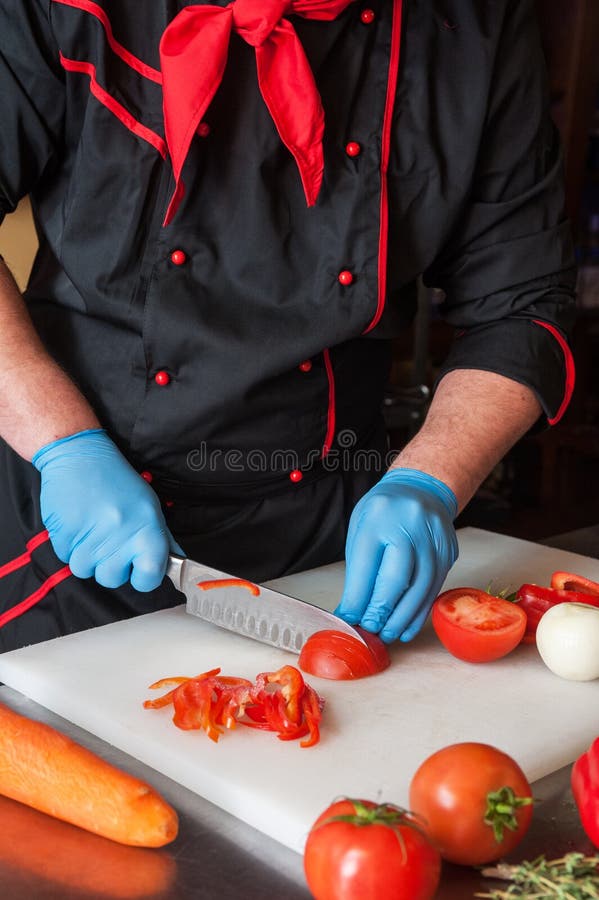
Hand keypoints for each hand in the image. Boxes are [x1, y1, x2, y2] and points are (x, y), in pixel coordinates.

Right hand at [33, 429, 180, 591]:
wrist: (79, 456)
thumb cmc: (117, 480)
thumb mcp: (148, 506)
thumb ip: (162, 538)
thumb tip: (174, 563)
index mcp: (147, 530)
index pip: (149, 578)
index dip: (143, 578)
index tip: (139, 569)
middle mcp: (120, 536)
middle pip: (112, 580)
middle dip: (110, 566)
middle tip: (110, 541)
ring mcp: (89, 537)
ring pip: (85, 570)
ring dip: (88, 556)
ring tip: (93, 530)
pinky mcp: (64, 535)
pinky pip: (66, 557)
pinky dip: (70, 545)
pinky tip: (78, 523)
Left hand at [335, 468, 457, 642]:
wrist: (421, 488)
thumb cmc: (384, 512)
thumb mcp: (362, 528)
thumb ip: (360, 569)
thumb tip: (353, 611)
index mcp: (380, 516)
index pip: (367, 566)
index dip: (358, 599)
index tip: (349, 620)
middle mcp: (410, 525)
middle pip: (397, 579)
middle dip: (382, 612)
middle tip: (371, 632)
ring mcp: (434, 537)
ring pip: (421, 588)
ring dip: (403, 618)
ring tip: (389, 635)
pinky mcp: (449, 550)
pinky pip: (435, 587)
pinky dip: (420, 611)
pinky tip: (408, 626)